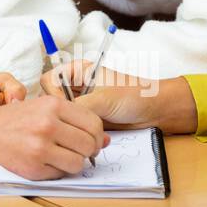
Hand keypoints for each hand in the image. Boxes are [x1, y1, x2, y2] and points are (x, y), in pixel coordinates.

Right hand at [0, 95, 108, 179]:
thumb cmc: (6, 123)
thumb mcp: (38, 109)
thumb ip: (70, 120)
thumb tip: (105, 139)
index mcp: (51, 104)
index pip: (93, 123)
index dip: (96, 135)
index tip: (89, 140)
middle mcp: (48, 123)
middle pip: (89, 144)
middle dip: (87, 151)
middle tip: (76, 151)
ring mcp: (41, 146)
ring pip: (79, 162)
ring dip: (72, 163)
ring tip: (58, 157)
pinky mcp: (34, 166)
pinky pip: (61, 173)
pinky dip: (57, 171)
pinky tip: (44, 162)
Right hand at [41, 59, 196, 132]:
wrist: (155, 111)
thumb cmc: (135, 95)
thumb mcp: (104, 99)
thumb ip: (80, 106)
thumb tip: (61, 120)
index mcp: (78, 70)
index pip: (50, 79)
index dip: (53, 94)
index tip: (64, 107)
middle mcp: (77, 85)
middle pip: (52, 98)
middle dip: (61, 112)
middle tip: (72, 122)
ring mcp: (82, 102)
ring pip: (61, 114)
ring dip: (69, 124)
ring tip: (82, 130)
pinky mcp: (87, 118)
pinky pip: (73, 125)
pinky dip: (76, 132)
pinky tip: (86, 136)